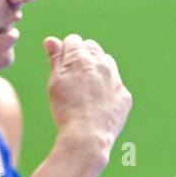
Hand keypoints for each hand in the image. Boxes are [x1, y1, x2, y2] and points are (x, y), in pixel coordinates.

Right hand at [44, 34, 131, 154]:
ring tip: (85, 90)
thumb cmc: (66, 109)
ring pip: (106, 63)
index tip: (61, 68)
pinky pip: (116, 86)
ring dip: (97, 70)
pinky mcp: (124, 96)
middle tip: (73, 78)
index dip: (64, 52)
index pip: (73, 40)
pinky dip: (108, 91)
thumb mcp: (55, 82)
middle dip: (82, 57)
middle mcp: (102, 63)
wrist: (87, 137)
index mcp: (81, 57)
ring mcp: (116, 79)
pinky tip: (98, 105)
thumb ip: (55, 58)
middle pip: (91, 48)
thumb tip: (51, 40)